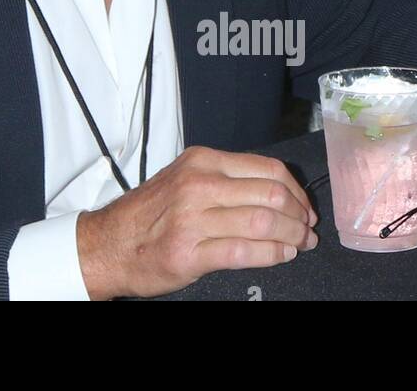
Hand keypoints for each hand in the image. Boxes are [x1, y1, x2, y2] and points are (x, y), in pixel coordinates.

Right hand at [75, 146, 318, 300]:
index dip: (296, 191)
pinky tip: (281, 256)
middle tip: (307, 230)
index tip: (304, 207)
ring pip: (263, 222)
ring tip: (299, 245)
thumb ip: (226, 180)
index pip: (268, 168)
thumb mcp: (185, 179)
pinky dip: (273, 255)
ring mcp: (193, 219)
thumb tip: (278, 193)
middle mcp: (198, 184)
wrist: (109, 243)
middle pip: (271, 195)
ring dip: (292, 237)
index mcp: (201, 161)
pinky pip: (246, 252)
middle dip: (300, 216)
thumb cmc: (150, 214)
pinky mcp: (189, 253)